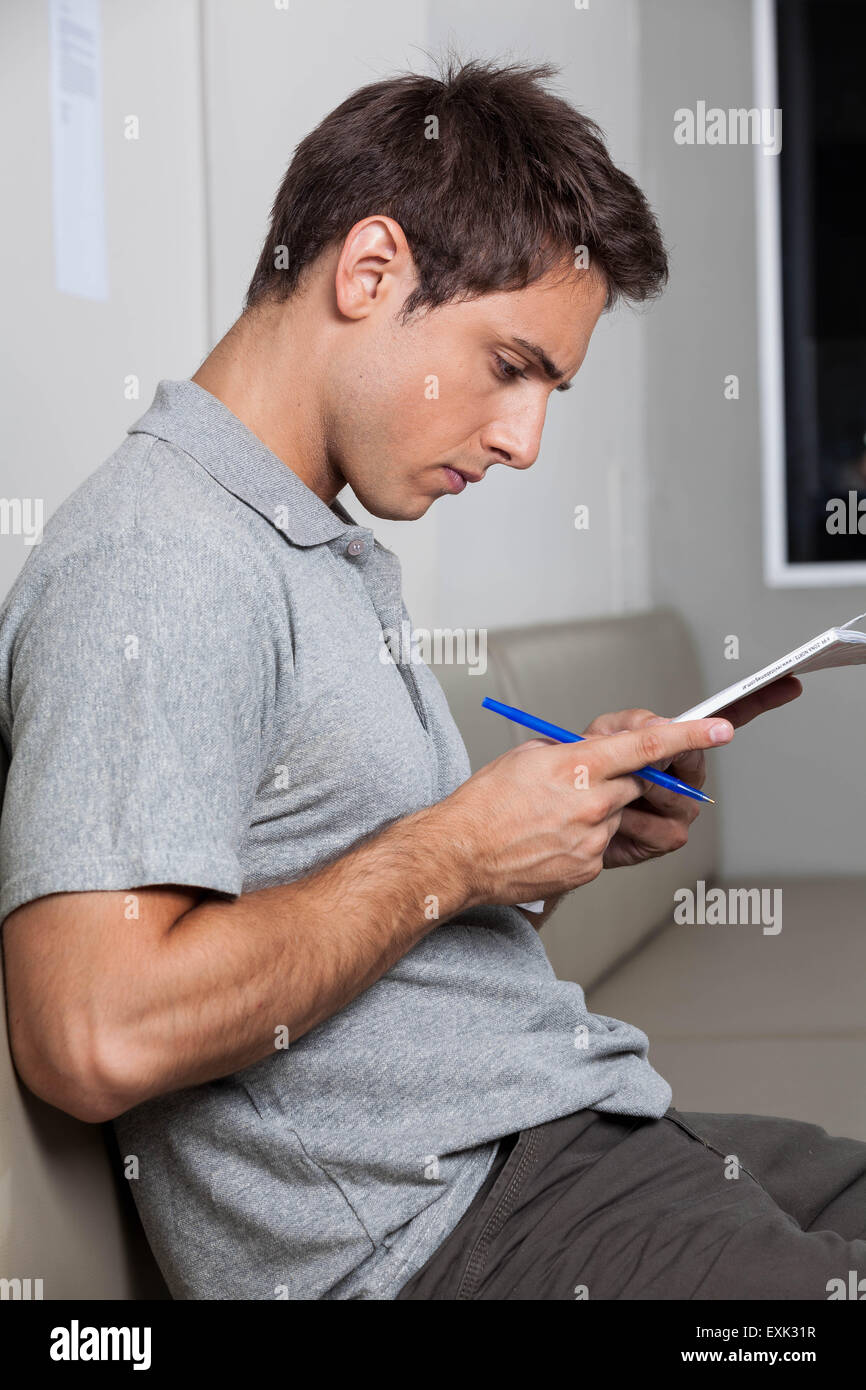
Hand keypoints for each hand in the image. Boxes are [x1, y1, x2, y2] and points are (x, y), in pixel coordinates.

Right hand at [439, 716, 736, 907]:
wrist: (459, 855)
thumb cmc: (485, 803)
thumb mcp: (528, 756)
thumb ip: (575, 752)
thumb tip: (601, 752)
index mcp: (578, 764)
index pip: (647, 745)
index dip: (690, 735)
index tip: (722, 729)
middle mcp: (593, 802)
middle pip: (636, 783)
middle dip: (621, 781)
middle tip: (585, 783)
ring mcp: (594, 839)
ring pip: (618, 816)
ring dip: (599, 813)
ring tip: (554, 818)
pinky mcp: (589, 868)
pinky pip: (604, 846)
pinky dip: (584, 841)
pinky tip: (550, 840)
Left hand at [580, 674, 802, 868]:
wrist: (558, 819)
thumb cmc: (578, 774)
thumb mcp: (598, 736)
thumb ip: (632, 724)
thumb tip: (667, 724)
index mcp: (675, 742)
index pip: (724, 719)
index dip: (759, 700)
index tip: (789, 682)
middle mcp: (686, 774)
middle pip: (697, 760)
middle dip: (666, 759)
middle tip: (637, 763)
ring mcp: (680, 806)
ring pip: (682, 798)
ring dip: (642, 794)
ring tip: (613, 794)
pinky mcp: (665, 837)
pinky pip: (665, 828)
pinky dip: (634, 823)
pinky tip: (617, 820)